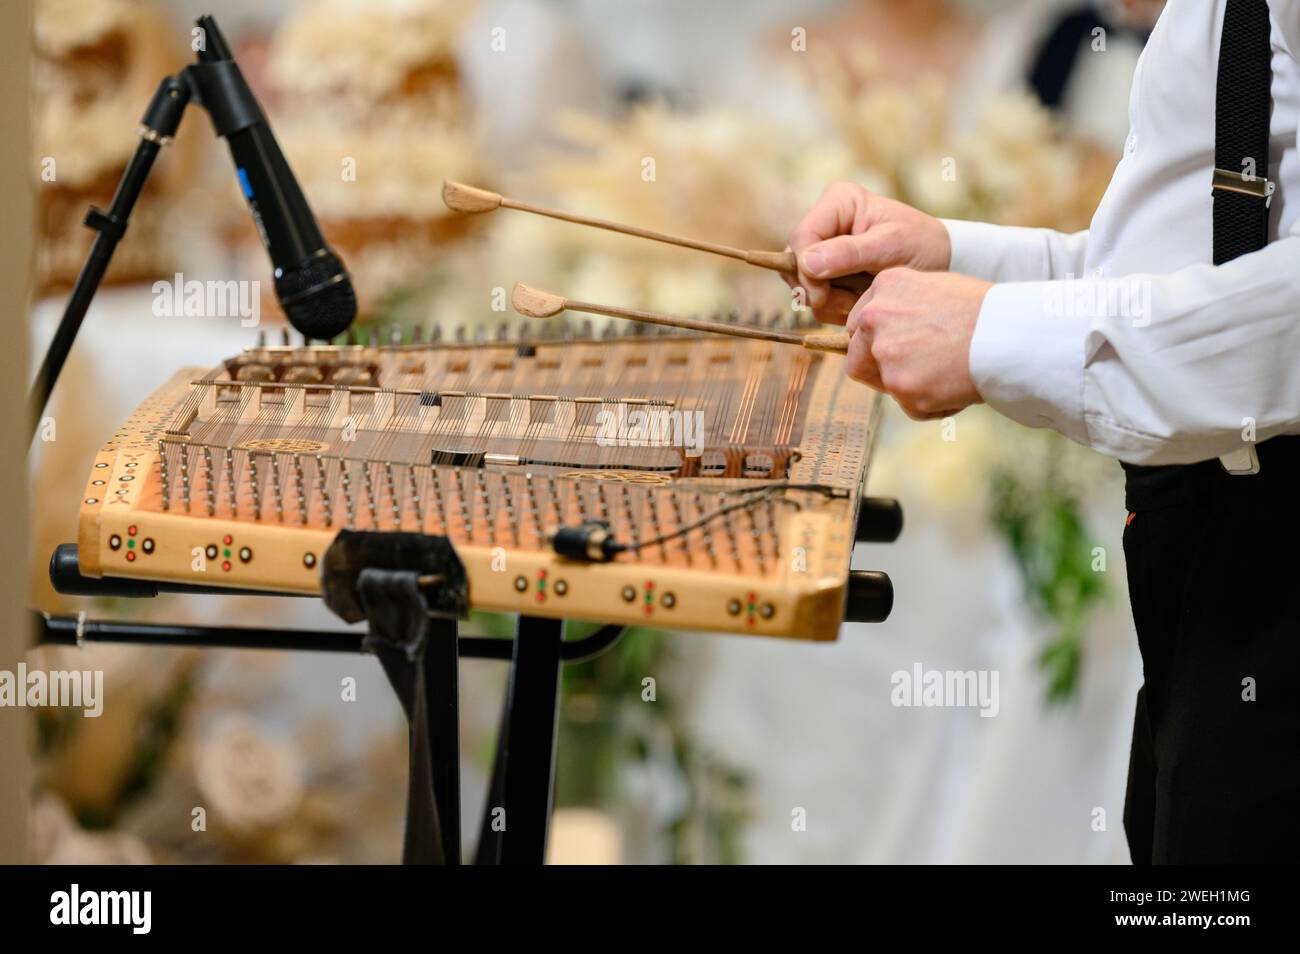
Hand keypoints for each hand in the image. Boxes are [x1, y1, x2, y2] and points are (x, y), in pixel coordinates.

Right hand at [786, 182, 951, 323]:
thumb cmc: (922, 246)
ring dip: (829, 302)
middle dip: (818, 289)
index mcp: (839, 202)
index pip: (802, 237)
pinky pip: (814, 297)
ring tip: (861, 300)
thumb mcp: (891, 247)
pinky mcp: (828, 272)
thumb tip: (807, 263)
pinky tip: (859, 303)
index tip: (822, 296)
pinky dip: (834, 307)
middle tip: (849, 303)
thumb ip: (849, 254)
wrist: (940, 263)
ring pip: (801, 284)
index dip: (805, 269)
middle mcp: (826, 222)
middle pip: (793, 262)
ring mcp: (825, 249)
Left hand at [844, 267, 991, 419]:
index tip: (899, 350)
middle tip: (914, 374)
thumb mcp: (936, 289)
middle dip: (880, 371)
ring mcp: (886, 354)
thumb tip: (890, 331)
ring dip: (911, 388)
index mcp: (885, 286)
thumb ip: (904, 307)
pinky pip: (912, 407)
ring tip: (948, 375)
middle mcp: (875, 317)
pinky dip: (934, 406)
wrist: (1010, 333)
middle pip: (857, 357)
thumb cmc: (985, 311)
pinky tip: (960, 387)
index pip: (859, 325)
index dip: (876, 343)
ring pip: (885, 385)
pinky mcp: (902, 386)